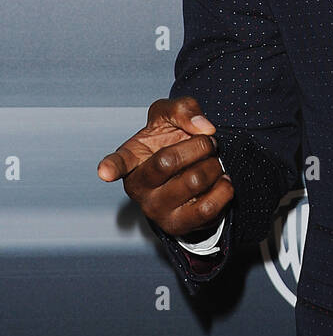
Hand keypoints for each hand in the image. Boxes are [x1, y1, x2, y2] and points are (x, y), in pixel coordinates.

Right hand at [96, 96, 234, 236]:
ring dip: (214, 166)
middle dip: (199, 145)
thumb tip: (203, 127)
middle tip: (207, 143)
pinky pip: (209, 208)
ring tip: (213, 163)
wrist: (192, 171)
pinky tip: (220, 182)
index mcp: (131, 158)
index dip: (111, 167)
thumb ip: (183, 109)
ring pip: (194, 182)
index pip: (118, 162)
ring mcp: (156, 210)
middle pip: (168, 161)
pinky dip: (223, 189)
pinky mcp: (178, 226)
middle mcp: (138, 187)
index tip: (105, 172)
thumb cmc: (172, 140)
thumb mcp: (172, 116)